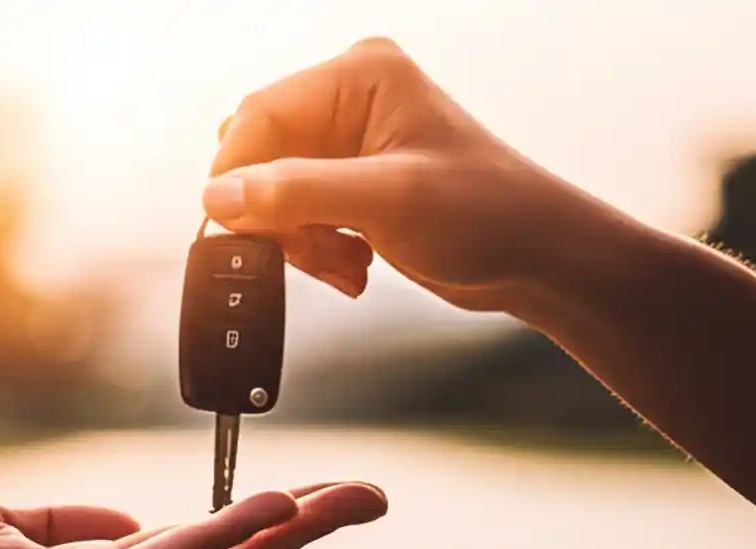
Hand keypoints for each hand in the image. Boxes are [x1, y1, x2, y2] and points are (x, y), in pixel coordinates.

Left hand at [0, 473, 386, 548]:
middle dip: (300, 535)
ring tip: (341, 500)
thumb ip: (73, 526)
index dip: (265, 530)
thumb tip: (134, 523)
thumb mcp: (8, 522)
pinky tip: (268, 514)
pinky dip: (215, 540)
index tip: (325, 494)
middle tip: (374, 497)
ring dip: (278, 537)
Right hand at [203, 37, 616, 309]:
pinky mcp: (351, 185)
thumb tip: (220, 196)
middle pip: (262, 157)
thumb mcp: (387, 201)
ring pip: (274, 195)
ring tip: (344, 263)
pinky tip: (354, 264)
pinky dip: (315, 250)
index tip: (228, 225)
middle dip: (277, 216)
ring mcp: (349, 145)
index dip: (237, 173)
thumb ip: (297, 193)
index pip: (261, 115)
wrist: (535, 258)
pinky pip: (297, 218)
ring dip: (299, 241)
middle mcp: (349, 101)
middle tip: (309, 249)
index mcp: (360, 75)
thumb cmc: (488, 213)